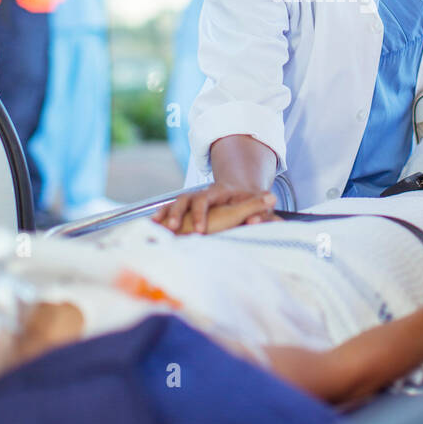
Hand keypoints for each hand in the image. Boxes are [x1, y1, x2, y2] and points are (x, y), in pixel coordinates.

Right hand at [152, 185, 276, 234]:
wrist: (235, 192)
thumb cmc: (244, 202)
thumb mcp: (252, 203)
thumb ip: (259, 204)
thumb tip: (271, 199)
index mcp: (216, 193)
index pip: (204, 200)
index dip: (200, 214)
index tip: (199, 231)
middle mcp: (200, 195)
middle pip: (183, 200)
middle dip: (176, 214)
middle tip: (172, 230)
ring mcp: (190, 201)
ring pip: (173, 204)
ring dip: (166, 215)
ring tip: (158, 228)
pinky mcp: (184, 210)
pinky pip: (167, 211)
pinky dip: (159, 216)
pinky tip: (151, 225)